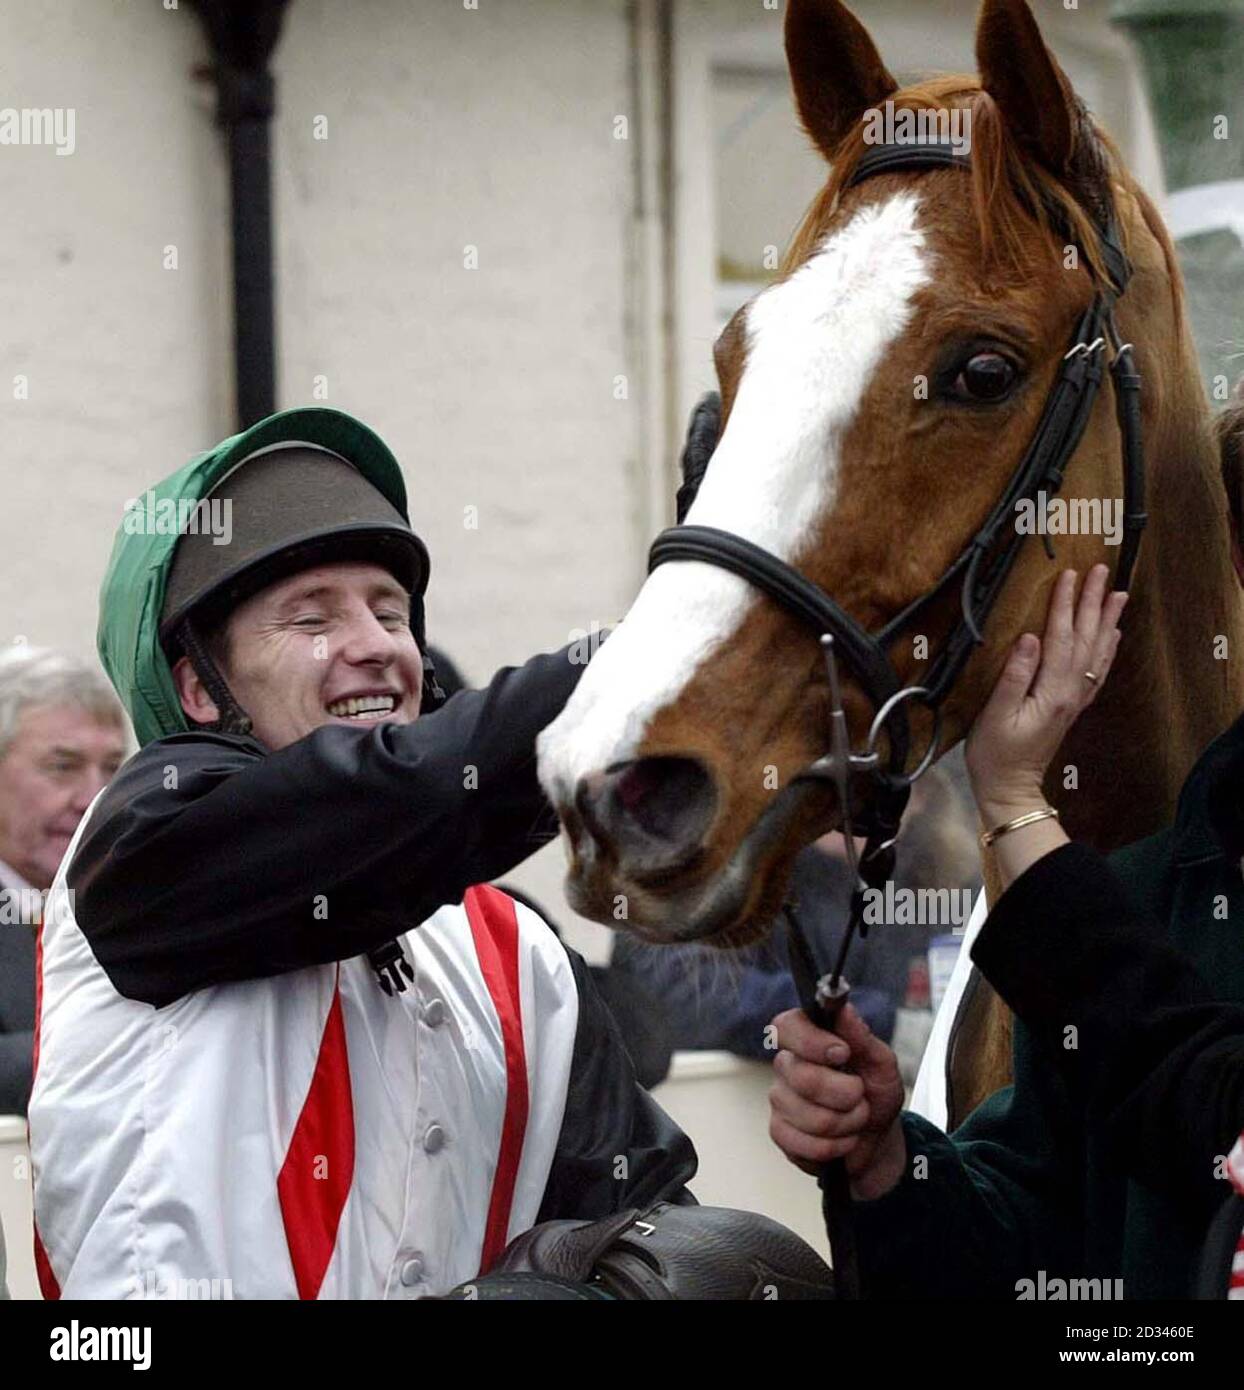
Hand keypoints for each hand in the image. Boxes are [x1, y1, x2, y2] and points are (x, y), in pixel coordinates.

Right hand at [768, 1004, 905, 1199]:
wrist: (877, 1136)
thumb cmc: (876, 1092)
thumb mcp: (881, 1062)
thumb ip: (861, 1036)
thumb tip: (843, 1009)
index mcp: (807, 1037)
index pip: (786, 1026)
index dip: (811, 1042)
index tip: (842, 1053)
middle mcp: (788, 1064)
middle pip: (804, 1078)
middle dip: (846, 1094)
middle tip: (860, 1095)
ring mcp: (780, 1098)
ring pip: (811, 1117)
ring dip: (846, 1123)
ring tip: (854, 1118)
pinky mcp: (779, 1131)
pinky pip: (804, 1144)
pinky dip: (834, 1146)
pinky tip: (840, 1139)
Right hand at [966, 565, 1126, 823]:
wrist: (1010, 789)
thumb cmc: (995, 755)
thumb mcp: (996, 716)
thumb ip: (1014, 676)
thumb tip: (1029, 638)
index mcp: (1052, 691)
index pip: (1062, 638)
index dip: (1065, 605)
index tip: (1068, 575)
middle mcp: (1071, 693)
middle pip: (1086, 640)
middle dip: (1093, 603)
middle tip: (1101, 571)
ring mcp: (1074, 700)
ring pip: (1097, 653)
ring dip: (1107, 621)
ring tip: (1117, 594)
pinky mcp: (1071, 706)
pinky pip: (1096, 671)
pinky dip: (1107, 649)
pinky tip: (1111, 635)